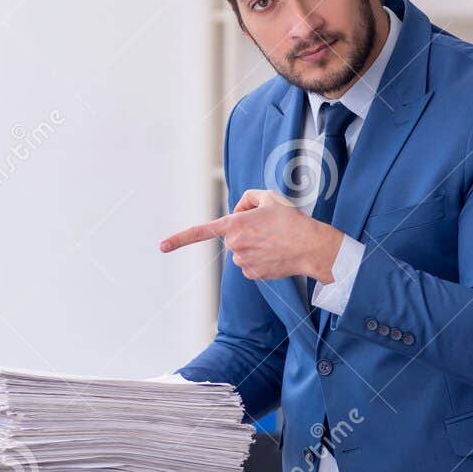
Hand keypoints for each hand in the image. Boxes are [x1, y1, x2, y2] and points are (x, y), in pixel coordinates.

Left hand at [161, 189, 342, 282]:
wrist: (311, 247)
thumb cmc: (291, 221)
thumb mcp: (270, 197)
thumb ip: (248, 198)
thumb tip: (239, 211)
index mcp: (235, 225)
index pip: (202, 232)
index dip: (180, 239)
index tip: (161, 246)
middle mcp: (235, 245)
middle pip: (232, 236)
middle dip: (245, 231)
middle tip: (269, 226)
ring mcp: (242, 262)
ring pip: (241, 251)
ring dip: (254, 245)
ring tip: (275, 240)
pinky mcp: (252, 274)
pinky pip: (250, 263)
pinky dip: (260, 258)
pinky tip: (275, 254)